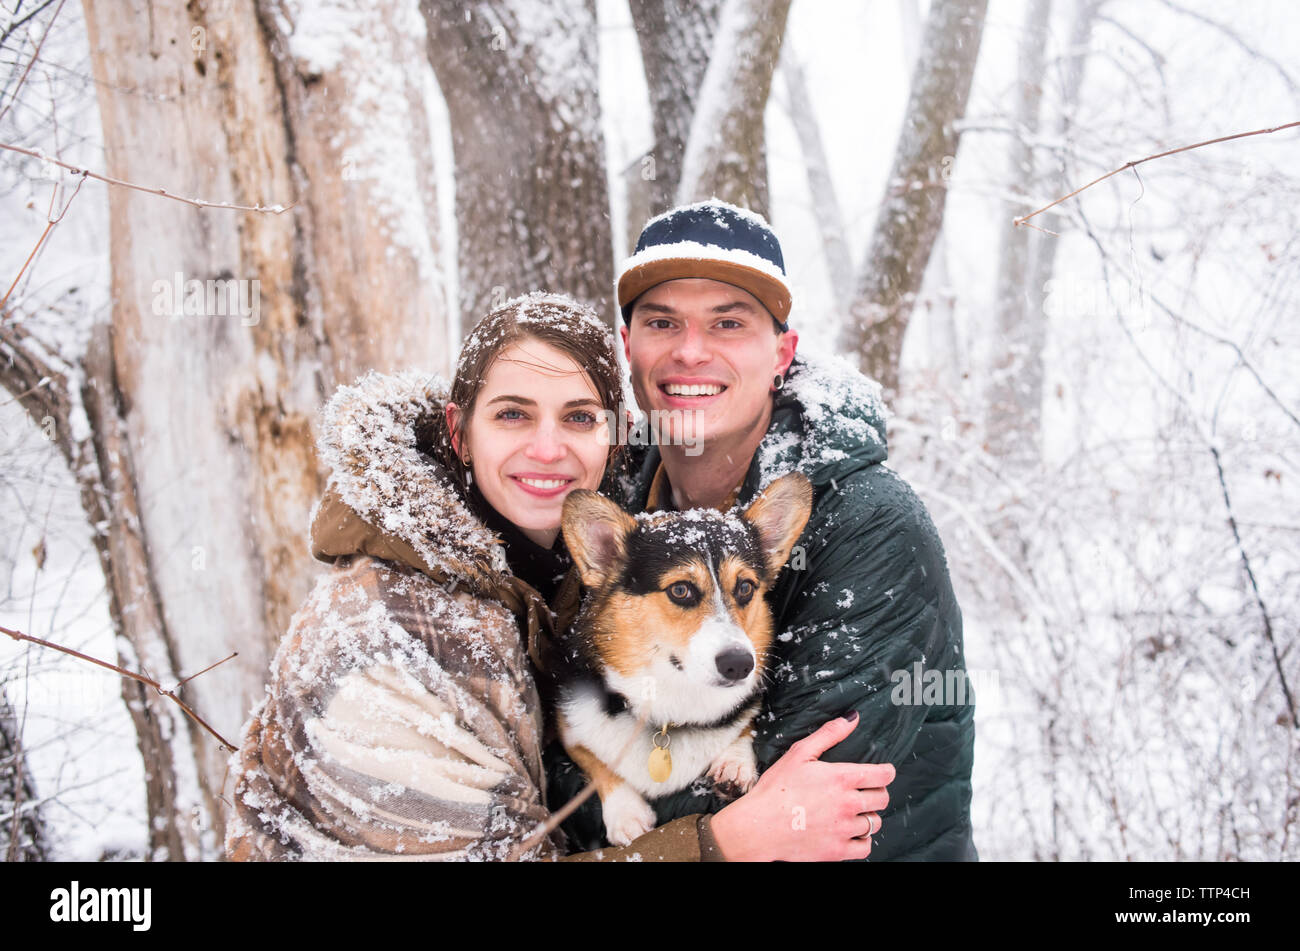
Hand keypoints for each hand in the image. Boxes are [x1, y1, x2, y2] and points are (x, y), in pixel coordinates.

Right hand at [708, 712, 893, 861]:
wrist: (759, 828)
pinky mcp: (838, 851)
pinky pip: (865, 847)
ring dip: (867, 817)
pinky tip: (850, 833)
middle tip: (863, 793)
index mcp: (841, 778)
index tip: (882, 774)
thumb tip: (852, 718)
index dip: (885, 772)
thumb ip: (829, 734)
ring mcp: (844, 829)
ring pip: (875, 823)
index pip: (883, 775)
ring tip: (852, 813)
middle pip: (883, 799)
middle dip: (877, 794)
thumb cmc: (775, 789)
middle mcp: (848, 804)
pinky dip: (862, 840)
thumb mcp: (799, 754)